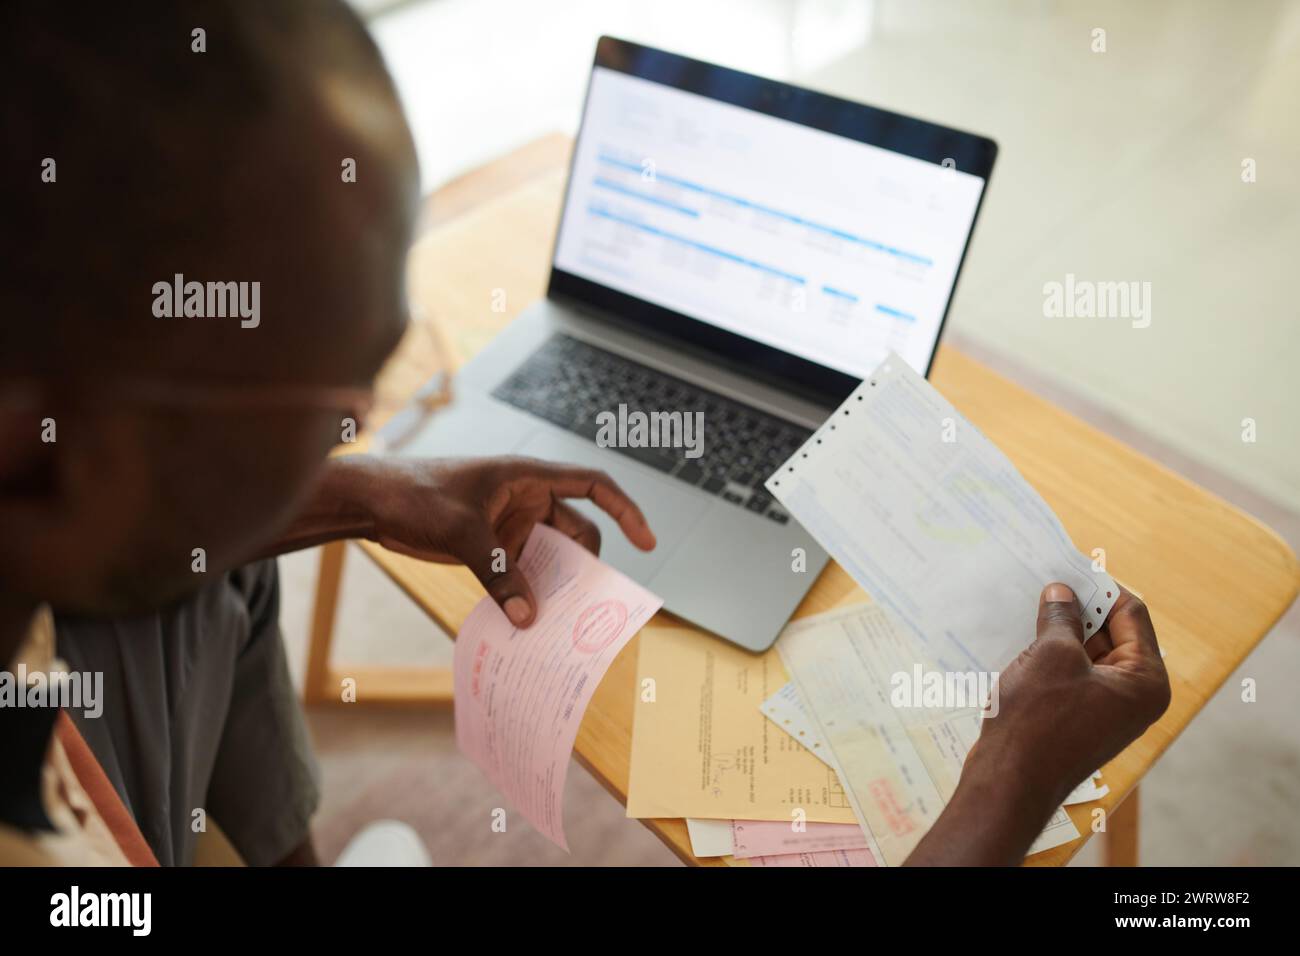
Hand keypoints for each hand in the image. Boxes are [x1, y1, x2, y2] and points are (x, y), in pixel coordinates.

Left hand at [365, 456, 655, 626]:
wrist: (372, 502)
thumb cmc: (415, 495)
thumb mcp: (461, 532)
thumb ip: (497, 573)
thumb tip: (530, 617)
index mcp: (528, 476)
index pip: (593, 485)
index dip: (625, 509)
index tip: (646, 540)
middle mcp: (527, 499)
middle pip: (577, 532)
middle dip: (585, 566)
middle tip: (590, 605)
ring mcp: (511, 524)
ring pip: (550, 557)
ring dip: (555, 585)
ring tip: (562, 621)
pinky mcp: (492, 547)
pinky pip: (523, 573)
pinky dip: (528, 594)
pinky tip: (529, 620)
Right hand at [905, 582, 1169, 864]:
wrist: (1009, 782)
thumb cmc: (1038, 720)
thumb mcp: (1052, 655)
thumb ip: (1062, 617)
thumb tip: (1062, 591)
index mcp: (1145, 680)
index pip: (1131, 613)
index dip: (1099, 586)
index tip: (1068, 564)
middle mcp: (1133, 696)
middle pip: (1110, 633)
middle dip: (1077, 610)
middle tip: (1043, 582)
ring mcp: (1105, 710)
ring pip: (1085, 654)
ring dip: (1059, 632)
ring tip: (1027, 607)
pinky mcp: (1077, 719)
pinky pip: (1070, 676)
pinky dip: (1050, 656)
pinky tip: (1021, 638)